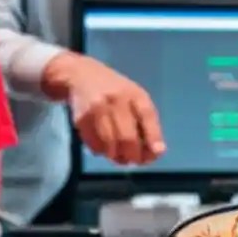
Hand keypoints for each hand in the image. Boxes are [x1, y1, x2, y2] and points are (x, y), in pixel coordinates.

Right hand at [46, 53, 164, 164]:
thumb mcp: (135, 97)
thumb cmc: (115, 91)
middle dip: (134, 155)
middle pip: (127, 136)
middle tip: (135, 161)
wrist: (80, 75)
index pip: (147, 117)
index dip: (154, 138)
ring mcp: (97, 109)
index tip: (157, 154)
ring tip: (120, 157)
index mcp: (134, 94)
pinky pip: (94, 144)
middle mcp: (117, 100)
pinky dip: (101, 151)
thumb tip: (156, 151)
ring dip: (117, 156)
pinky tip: (104, 147)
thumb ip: (146, 121)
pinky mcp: (81, 118)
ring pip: (110, 144)